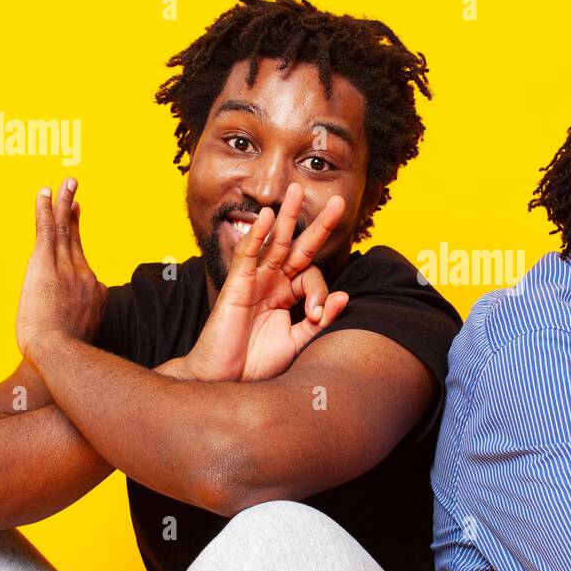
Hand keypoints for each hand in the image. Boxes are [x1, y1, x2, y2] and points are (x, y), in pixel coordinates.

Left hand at [16, 178, 108, 358]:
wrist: (59, 353)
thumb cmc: (67, 356)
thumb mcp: (82, 341)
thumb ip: (82, 328)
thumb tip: (78, 333)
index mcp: (95, 291)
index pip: (81, 262)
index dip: (76, 236)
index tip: (74, 219)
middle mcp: (84, 274)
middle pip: (74, 237)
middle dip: (73, 212)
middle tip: (74, 191)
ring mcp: (66, 267)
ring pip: (63, 229)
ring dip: (64, 203)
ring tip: (66, 182)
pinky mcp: (46, 264)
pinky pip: (48, 230)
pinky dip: (47, 210)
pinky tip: (46, 193)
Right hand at [183, 182, 349, 382]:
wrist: (226, 380)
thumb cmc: (258, 364)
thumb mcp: (298, 342)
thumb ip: (320, 321)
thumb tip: (344, 296)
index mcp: (288, 295)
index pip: (313, 277)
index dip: (321, 294)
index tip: (317, 316)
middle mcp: (273, 282)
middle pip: (300, 246)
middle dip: (318, 225)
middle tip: (339, 202)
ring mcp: (255, 280)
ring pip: (275, 242)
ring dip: (288, 216)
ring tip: (297, 190)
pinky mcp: (236, 284)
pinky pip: (248, 254)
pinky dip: (258, 235)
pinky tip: (269, 216)